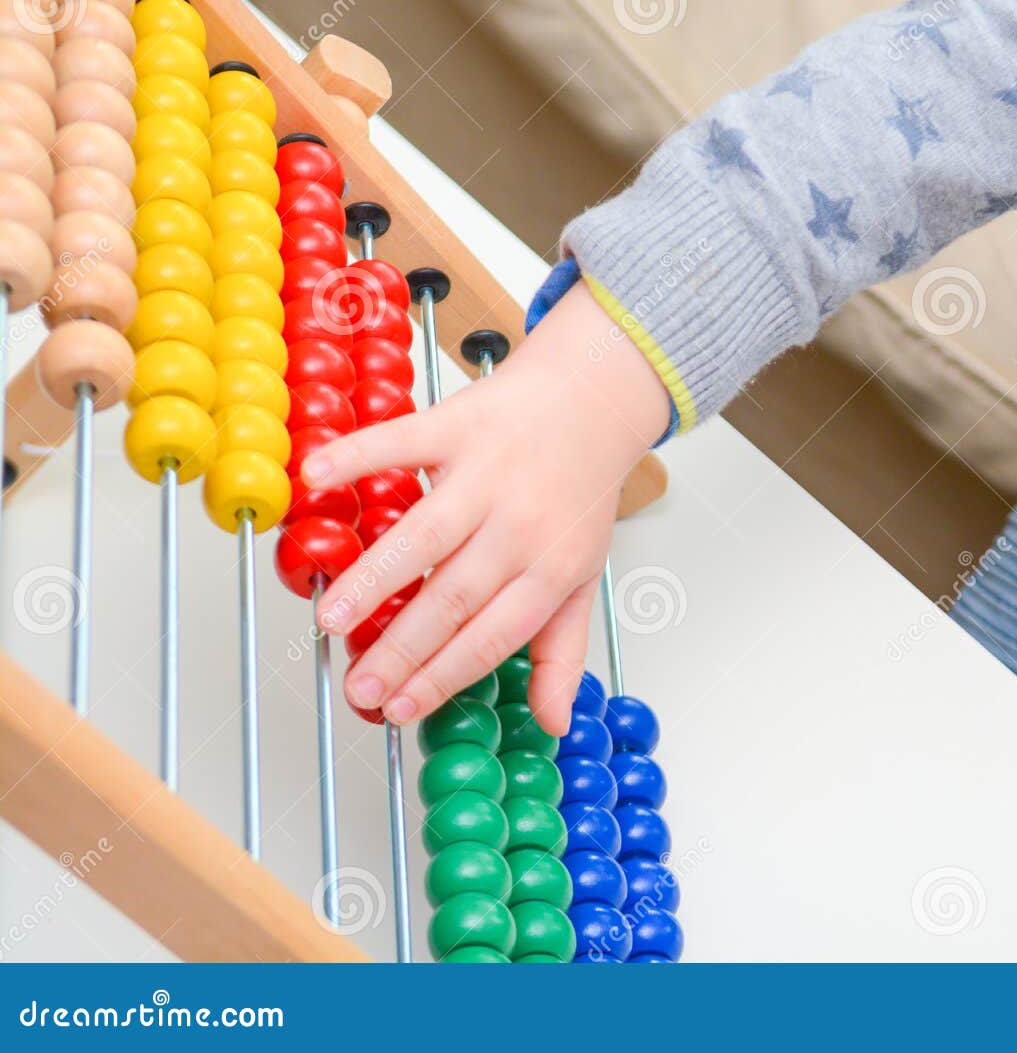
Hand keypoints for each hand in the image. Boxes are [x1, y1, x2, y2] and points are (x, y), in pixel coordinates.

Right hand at [302, 285, 671, 733]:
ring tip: (331, 616)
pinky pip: (403, 443)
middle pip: (454, 597)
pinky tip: (317, 479)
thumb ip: (562, 650)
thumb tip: (553, 722)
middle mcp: (521, 526)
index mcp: (552, 569)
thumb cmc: (580, 491)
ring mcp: (489, 474)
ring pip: (426, 534)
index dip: (443, 676)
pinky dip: (357, 457)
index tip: (398, 708)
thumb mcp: (585, 576)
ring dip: (374, 578)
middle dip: (402, 649)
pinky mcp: (461, 424)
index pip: (492, 637)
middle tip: (357, 685)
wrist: (596, 398)